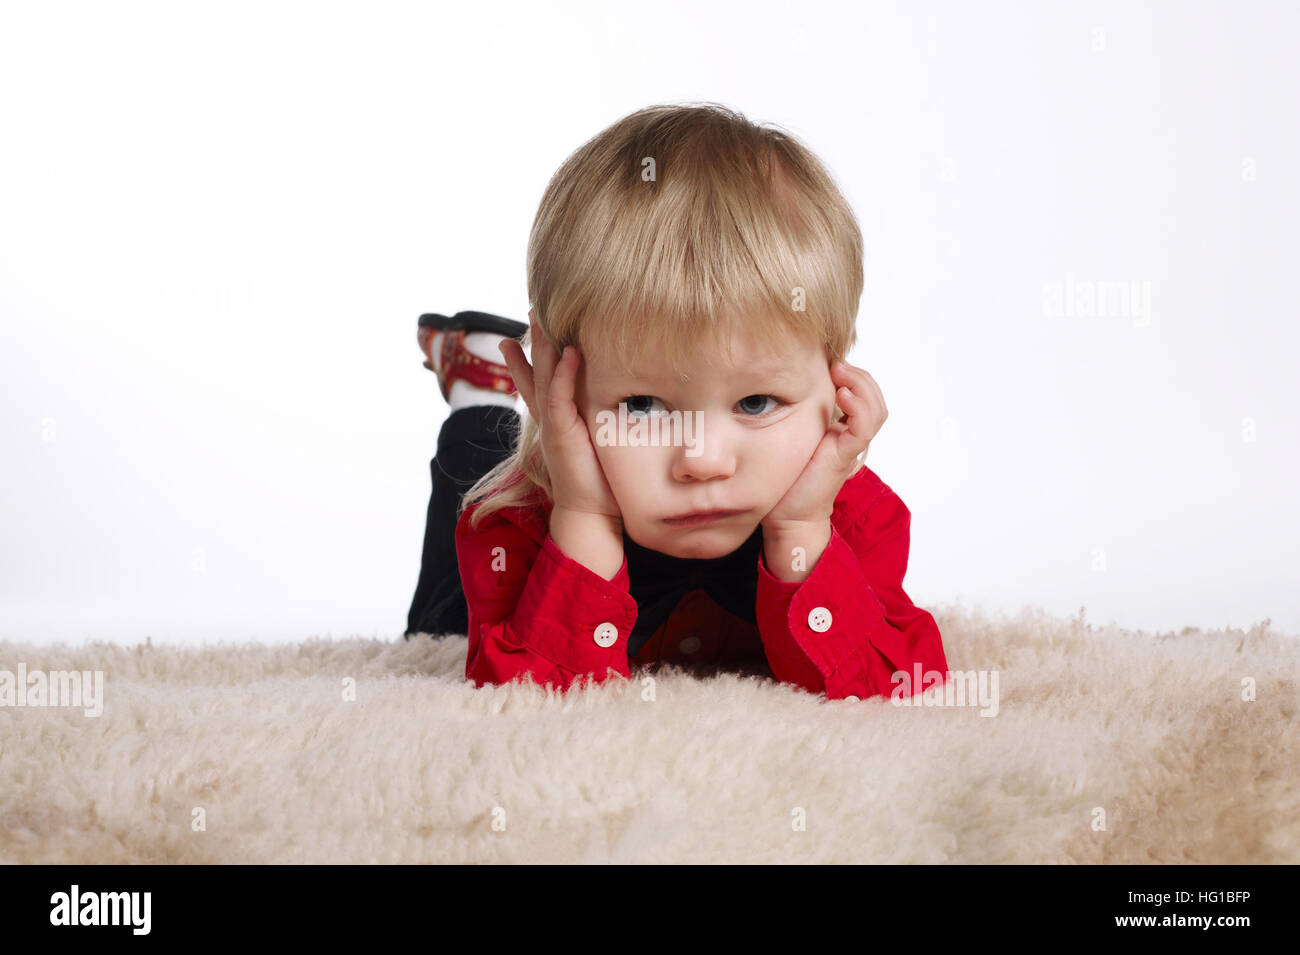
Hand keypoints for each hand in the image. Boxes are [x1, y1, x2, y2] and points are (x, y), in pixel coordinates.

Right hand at [498, 309, 622, 523]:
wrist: (589, 511)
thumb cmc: (600, 479)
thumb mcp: (598, 440)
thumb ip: (603, 418)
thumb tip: (627, 400)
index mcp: (557, 418)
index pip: (541, 379)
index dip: (534, 354)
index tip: (532, 328)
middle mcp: (550, 417)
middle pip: (538, 369)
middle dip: (535, 340)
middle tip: (532, 309)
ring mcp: (553, 423)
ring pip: (545, 376)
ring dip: (545, 346)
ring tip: (540, 317)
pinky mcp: (561, 433)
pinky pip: (560, 396)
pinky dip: (564, 374)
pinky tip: (570, 352)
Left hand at [760, 358, 886, 531]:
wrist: (787, 517)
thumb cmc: (783, 479)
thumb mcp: (786, 436)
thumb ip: (787, 413)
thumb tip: (769, 385)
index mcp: (838, 428)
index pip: (860, 393)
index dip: (851, 373)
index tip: (828, 359)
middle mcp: (848, 435)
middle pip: (873, 397)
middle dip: (860, 375)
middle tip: (836, 362)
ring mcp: (848, 446)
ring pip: (875, 409)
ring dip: (862, 385)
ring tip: (841, 372)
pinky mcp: (844, 456)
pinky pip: (863, 427)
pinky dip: (858, 407)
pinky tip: (843, 395)